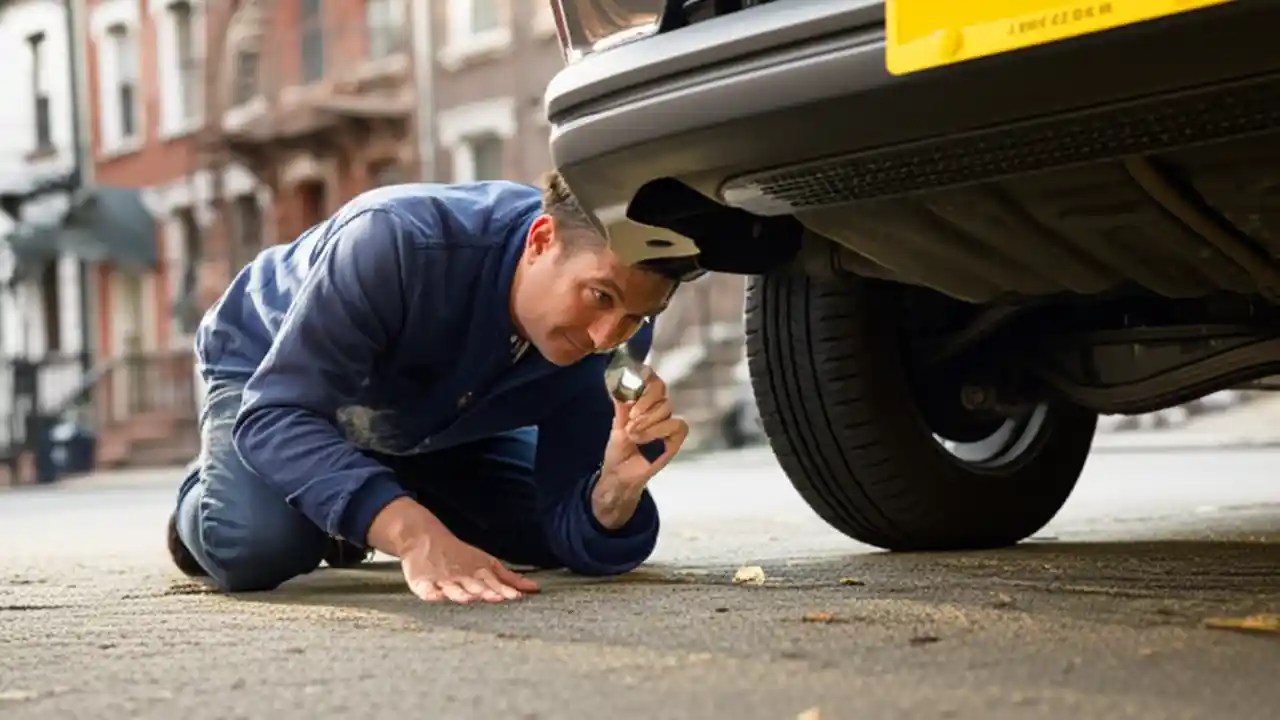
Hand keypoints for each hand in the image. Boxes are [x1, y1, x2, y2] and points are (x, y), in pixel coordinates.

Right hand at [400, 529, 539, 604]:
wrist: (424, 537)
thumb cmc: (460, 556)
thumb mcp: (486, 563)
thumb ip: (509, 578)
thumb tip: (535, 588)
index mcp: (477, 571)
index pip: (493, 582)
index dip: (504, 589)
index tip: (516, 596)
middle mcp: (462, 576)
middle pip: (475, 586)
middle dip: (486, 592)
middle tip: (497, 597)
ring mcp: (442, 580)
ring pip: (453, 589)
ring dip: (462, 593)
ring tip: (470, 598)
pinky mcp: (422, 584)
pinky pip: (427, 590)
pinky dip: (431, 594)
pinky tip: (436, 596)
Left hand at [602, 367, 688, 485]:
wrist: (621, 474)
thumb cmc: (619, 449)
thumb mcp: (616, 424)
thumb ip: (621, 406)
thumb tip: (617, 385)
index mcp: (644, 403)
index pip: (652, 381)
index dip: (648, 375)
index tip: (642, 374)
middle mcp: (658, 409)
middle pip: (660, 390)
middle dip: (645, 401)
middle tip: (631, 416)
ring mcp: (668, 423)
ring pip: (666, 408)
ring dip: (647, 421)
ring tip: (632, 434)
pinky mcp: (676, 438)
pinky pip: (675, 424)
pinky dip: (659, 429)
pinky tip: (646, 438)